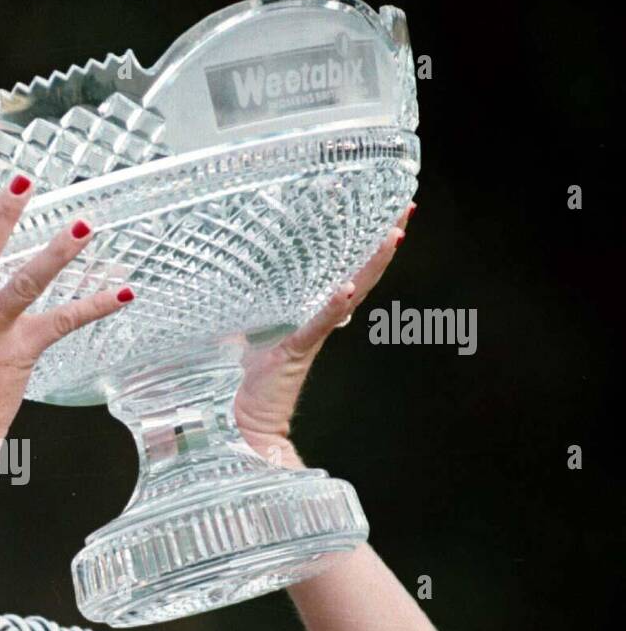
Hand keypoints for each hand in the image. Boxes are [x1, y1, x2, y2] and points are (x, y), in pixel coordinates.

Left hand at [234, 202, 415, 467]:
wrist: (241, 421)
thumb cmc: (242, 381)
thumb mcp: (242, 331)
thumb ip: (244, 308)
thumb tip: (225, 281)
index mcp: (306, 312)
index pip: (338, 269)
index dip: (357, 241)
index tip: (376, 209)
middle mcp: (316, 320)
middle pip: (357, 274)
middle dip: (381, 242)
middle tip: (405, 209)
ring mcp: (310, 334)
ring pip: (348, 293)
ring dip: (371, 265)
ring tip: (392, 236)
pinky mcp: (297, 350)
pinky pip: (317, 325)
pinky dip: (332, 307)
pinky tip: (346, 289)